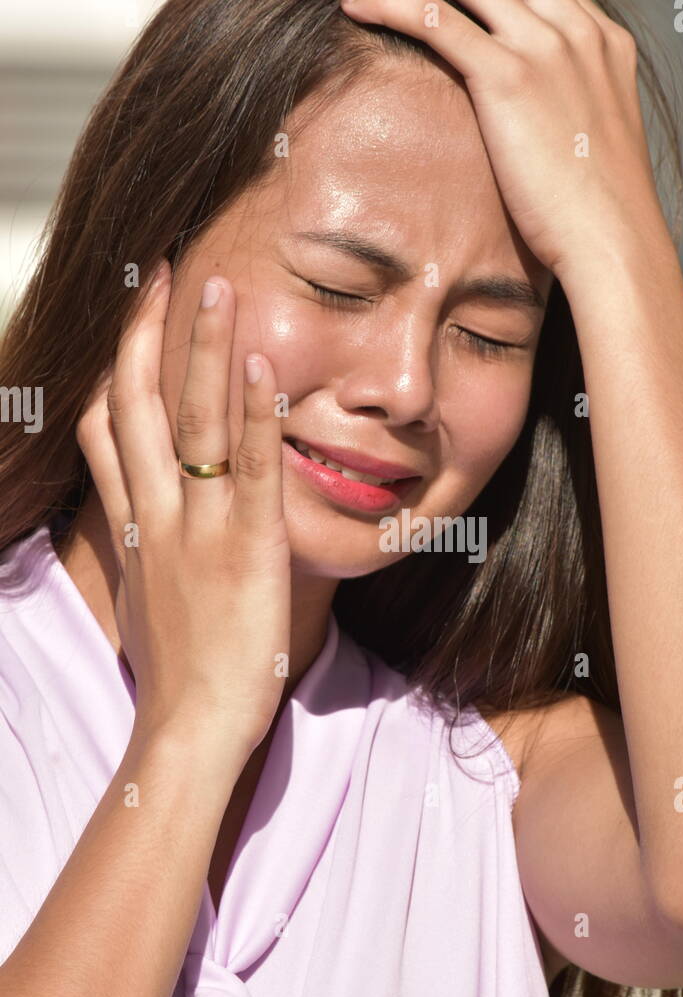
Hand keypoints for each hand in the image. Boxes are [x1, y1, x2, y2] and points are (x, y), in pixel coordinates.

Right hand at [75, 261, 290, 765]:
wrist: (189, 727)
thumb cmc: (176, 672)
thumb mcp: (141, 600)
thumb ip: (142, 551)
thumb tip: (140, 528)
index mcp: (132, 525)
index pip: (105, 430)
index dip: (114, 369)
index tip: (130, 322)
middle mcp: (154, 514)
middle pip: (137, 404)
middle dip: (148, 332)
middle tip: (166, 269)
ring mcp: (197, 527)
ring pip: (191, 421)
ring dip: (203, 349)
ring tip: (218, 286)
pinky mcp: (247, 546)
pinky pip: (248, 468)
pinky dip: (254, 414)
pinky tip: (263, 366)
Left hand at [342, 0, 671, 286]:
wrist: (616, 243)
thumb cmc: (603, 217)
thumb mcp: (598, 144)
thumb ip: (572, 112)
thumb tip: (542, 132)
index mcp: (602, 40)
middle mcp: (574, 28)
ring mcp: (542, 47)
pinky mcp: (506, 78)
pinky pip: (432, 17)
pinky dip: (387, 0)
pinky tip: (357, 5)